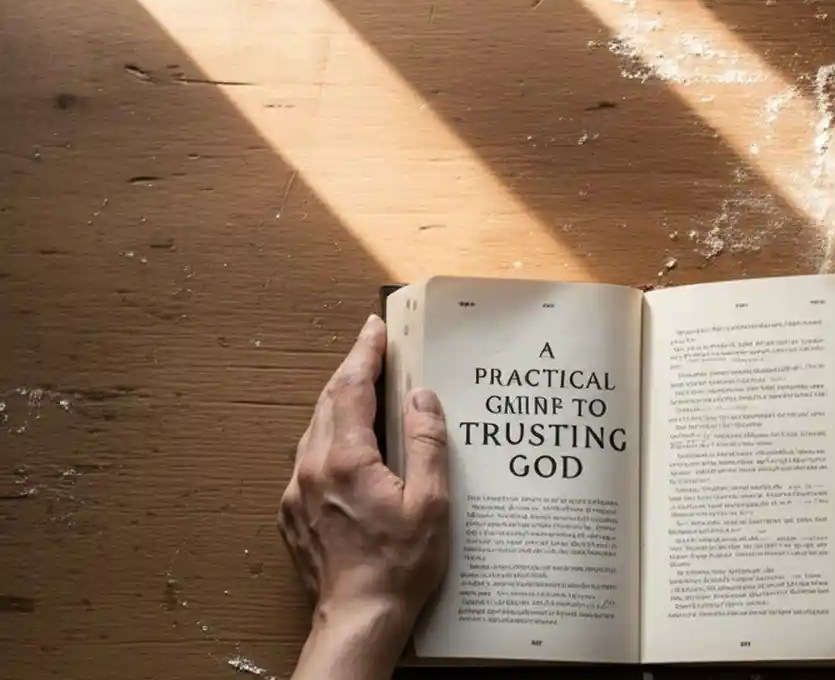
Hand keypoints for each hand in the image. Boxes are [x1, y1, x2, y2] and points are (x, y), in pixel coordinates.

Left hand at [279, 315, 450, 678]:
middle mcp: (312, 468)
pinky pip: (307, 460)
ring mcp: (297, 492)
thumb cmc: (399, 566)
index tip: (375, 328)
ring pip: (314, 429)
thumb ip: (426, 443)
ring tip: (362, 389)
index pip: (352, 388)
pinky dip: (328, 438)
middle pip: (328, 401)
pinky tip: (346, 445)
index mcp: (346, 459)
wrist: (358, 618)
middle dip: (351, 370)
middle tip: (371, 347)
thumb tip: (421, 398)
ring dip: (338, 403)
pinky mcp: (293, 514)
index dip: (365, 353)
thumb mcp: (430, 503)